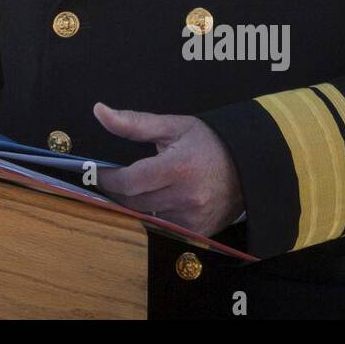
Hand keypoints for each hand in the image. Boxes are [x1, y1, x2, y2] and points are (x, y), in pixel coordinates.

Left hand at [93, 104, 243, 235]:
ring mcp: (193, 218)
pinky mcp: (198, 231)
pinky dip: (155, 214)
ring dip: (136, 203)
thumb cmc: (208, 141)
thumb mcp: (172, 125)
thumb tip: (100, 112)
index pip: (130, 181)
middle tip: (112, 177)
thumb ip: (133, 123)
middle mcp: (186, 197)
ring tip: (137, 185)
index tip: (95, 171)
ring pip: (146, 216)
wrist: (249, 164)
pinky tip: (159, 198)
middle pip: (134, 202)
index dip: (107, 178)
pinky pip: (164, 227)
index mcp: (178, 168)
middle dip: (118, 190)